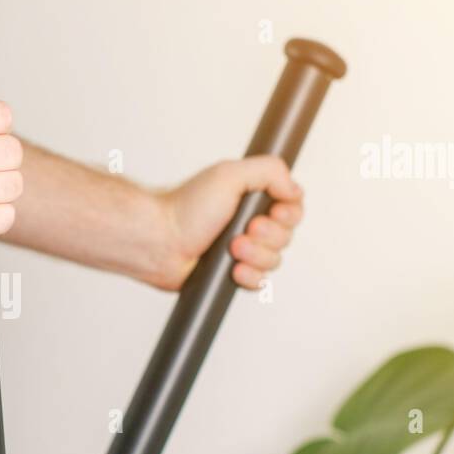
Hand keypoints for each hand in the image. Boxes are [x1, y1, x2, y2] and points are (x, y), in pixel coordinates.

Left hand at [154, 155, 303, 290]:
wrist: (160, 240)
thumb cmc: (186, 207)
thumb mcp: (230, 174)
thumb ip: (270, 171)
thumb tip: (293, 188)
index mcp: (252, 198)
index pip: (292, 207)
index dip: (288, 213)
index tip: (274, 212)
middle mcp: (249, 223)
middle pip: (286, 236)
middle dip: (268, 235)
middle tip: (245, 229)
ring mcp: (242, 250)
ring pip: (274, 261)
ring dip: (256, 255)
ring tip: (232, 248)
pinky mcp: (232, 273)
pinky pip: (259, 282)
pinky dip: (250, 276)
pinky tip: (234, 269)